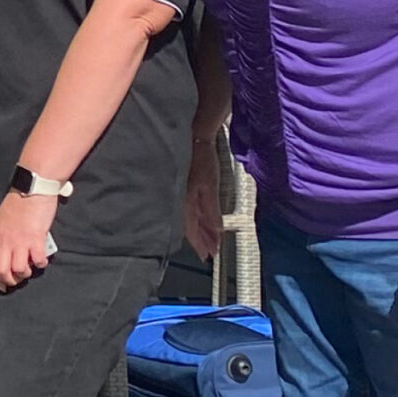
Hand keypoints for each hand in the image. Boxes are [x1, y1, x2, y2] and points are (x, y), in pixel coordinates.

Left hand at [0, 191, 58, 290]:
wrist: (32, 187)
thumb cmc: (18, 202)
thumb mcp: (2, 219)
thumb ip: (2, 234)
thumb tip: (5, 247)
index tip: (1, 286)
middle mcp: (6, 241)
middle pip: (1, 271)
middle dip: (10, 280)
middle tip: (19, 279)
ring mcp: (20, 240)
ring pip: (18, 269)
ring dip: (26, 273)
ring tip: (31, 268)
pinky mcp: (36, 237)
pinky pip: (38, 259)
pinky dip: (41, 263)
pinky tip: (43, 259)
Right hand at [183, 142, 220, 261]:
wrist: (194, 140)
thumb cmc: (203, 162)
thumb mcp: (210, 186)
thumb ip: (211, 209)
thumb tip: (215, 229)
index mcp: (186, 203)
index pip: (191, 229)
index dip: (200, 243)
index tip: (208, 256)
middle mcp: (181, 202)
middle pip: (190, 227)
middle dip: (200, 241)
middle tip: (210, 253)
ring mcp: (182, 195)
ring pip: (189, 219)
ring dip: (200, 232)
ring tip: (209, 242)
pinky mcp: (184, 189)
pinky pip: (189, 210)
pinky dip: (197, 219)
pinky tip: (201, 221)